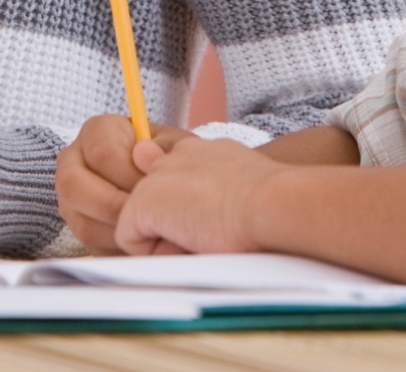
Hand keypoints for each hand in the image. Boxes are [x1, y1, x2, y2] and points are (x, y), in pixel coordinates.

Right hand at [55, 114, 193, 252]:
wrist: (165, 181)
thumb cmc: (169, 160)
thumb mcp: (174, 147)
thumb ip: (165, 149)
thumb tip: (148, 155)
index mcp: (96, 132)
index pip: (101, 154)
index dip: (130, 175)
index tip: (156, 187)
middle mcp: (73, 162)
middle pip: (73, 187)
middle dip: (115, 207)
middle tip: (147, 217)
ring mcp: (71, 198)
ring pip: (82, 223)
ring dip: (120, 234)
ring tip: (151, 233)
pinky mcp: (80, 227)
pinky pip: (92, 247)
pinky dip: (121, 251)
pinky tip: (144, 246)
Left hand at [115, 135, 281, 255]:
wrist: (273, 203)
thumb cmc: (273, 205)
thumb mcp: (245, 189)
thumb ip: (213, 190)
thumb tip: (187, 202)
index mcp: (204, 153)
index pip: (180, 183)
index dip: (192, 211)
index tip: (219, 222)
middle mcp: (176, 156)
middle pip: (161, 204)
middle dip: (177, 225)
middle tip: (215, 233)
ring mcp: (155, 177)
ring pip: (147, 221)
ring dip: (169, 237)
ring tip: (206, 239)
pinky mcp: (142, 201)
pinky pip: (132, 240)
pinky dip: (155, 252)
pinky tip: (189, 245)